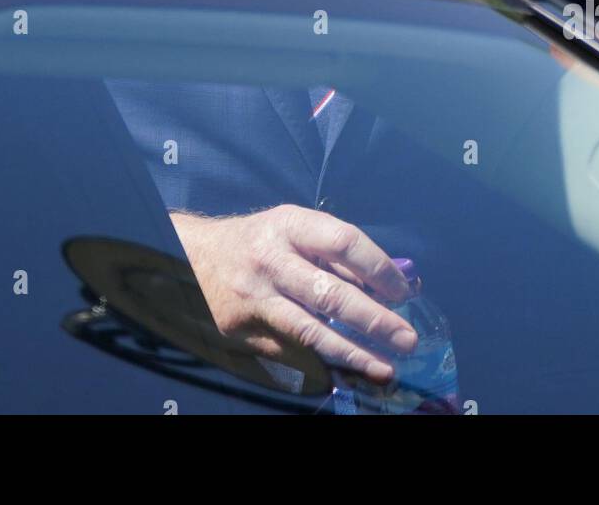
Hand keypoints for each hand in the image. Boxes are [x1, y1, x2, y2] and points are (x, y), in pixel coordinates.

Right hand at [170, 204, 416, 382]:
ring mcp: (255, 298)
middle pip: (330, 293)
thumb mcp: (292, 229)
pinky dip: (322, 365)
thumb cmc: (257, 241)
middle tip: (406, 339)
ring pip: (310, 331)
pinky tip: (347, 374)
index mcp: (289, 225)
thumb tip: (390, 283)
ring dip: (353, 353)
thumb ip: (333, 252)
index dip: (378, 268)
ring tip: (384, 368)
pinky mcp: (243, 331)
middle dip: (374, 320)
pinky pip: (289, 353)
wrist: (191, 257)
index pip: (344, 242)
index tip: (403, 291)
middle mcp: (271, 260)